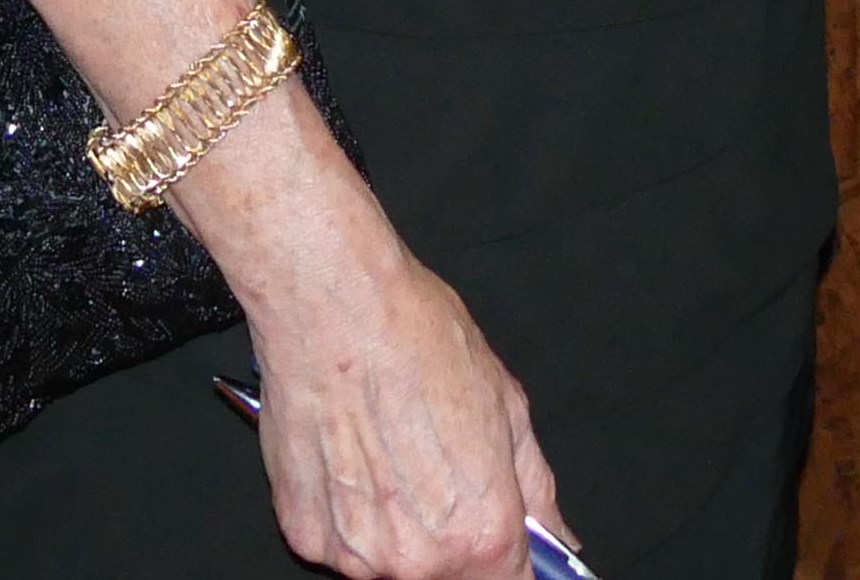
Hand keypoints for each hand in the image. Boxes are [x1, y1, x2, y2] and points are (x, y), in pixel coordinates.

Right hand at [243, 236, 566, 579]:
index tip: (504, 540)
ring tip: (389, 451)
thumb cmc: (418, 341)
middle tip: (436, 468)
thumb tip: (555, 534)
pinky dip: (348, 512)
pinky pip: (340, 542)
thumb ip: (535, 487)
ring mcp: (354, 552)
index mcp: (480, 531)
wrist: (336, 307)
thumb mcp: (509, 407)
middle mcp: (415, 557)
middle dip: (452, 534)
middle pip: (448, 573)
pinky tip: (352, 454)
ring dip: (396, 525)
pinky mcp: (304, 533)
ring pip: (389, 560)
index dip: (511, 560)